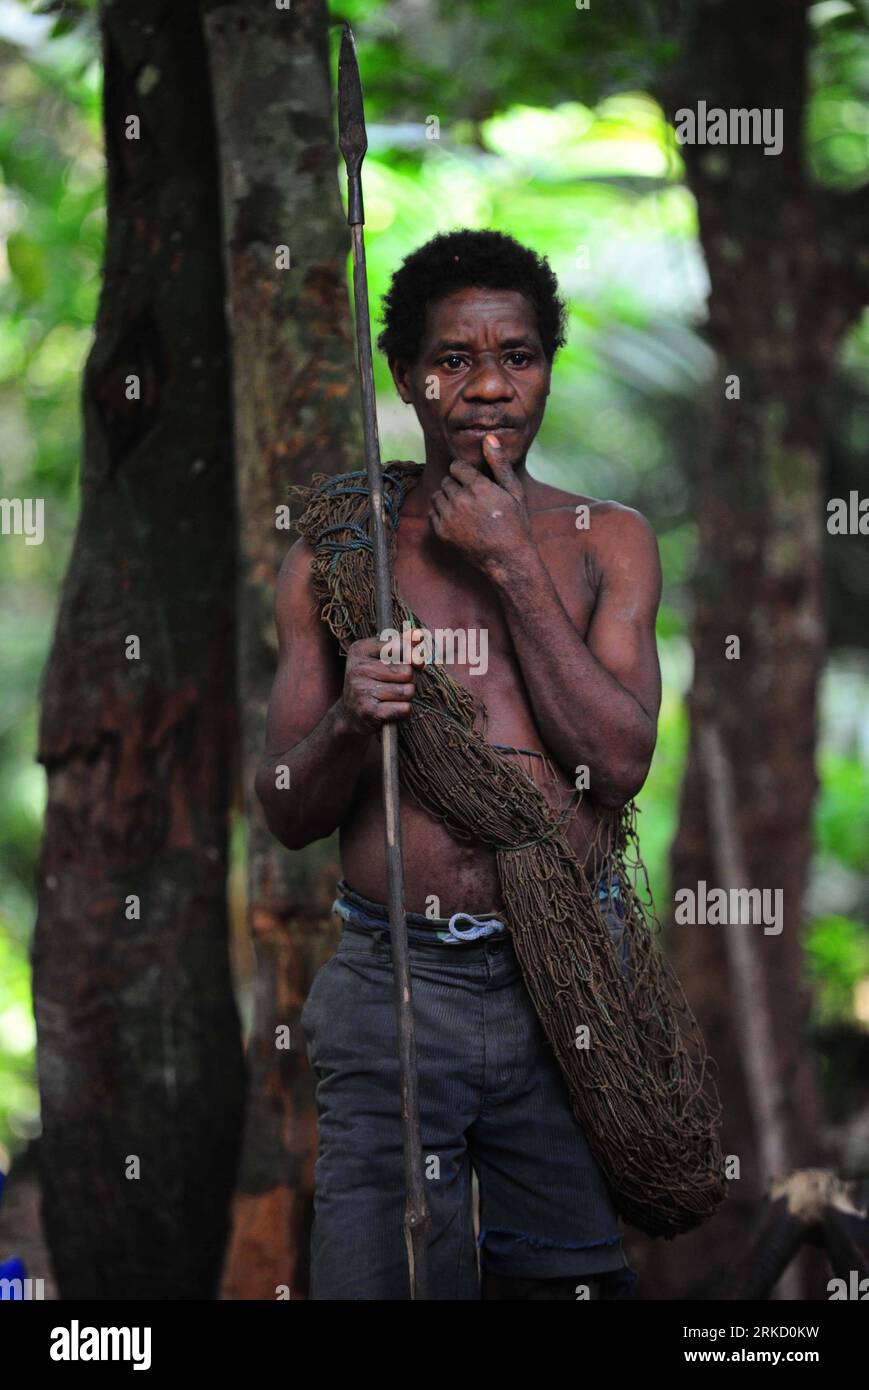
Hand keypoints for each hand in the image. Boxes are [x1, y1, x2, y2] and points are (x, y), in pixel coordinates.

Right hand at [339, 631, 425, 734]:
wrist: (351, 715)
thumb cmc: (371, 682)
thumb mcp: (380, 659)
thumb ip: (401, 644)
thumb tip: (419, 634)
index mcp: (360, 650)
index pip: (399, 646)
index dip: (414, 656)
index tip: (417, 663)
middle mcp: (358, 668)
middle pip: (407, 671)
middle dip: (409, 680)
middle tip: (396, 684)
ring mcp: (362, 690)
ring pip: (408, 691)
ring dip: (406, 697)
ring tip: (392, 698)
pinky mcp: (369, 711)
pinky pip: (404, 708)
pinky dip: (403, 711)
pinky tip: (391, 710)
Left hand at [429, 433, 531, 573]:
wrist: (508, 559)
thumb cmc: (515, 524)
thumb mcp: (514, 491)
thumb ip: (499, 463)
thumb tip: (489, 437)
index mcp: (478, 487)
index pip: (456, 466)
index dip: (465, 473)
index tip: (473, 482)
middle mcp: (460, 500)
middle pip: (446, 480)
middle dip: (457, 485)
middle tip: (471, 498)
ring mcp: (449, 517)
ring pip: (437, 495)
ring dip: (447, 498)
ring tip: (464, 509)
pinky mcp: (441, 532)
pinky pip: (432, 513)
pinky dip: (441, 514)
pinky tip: (457, 520)